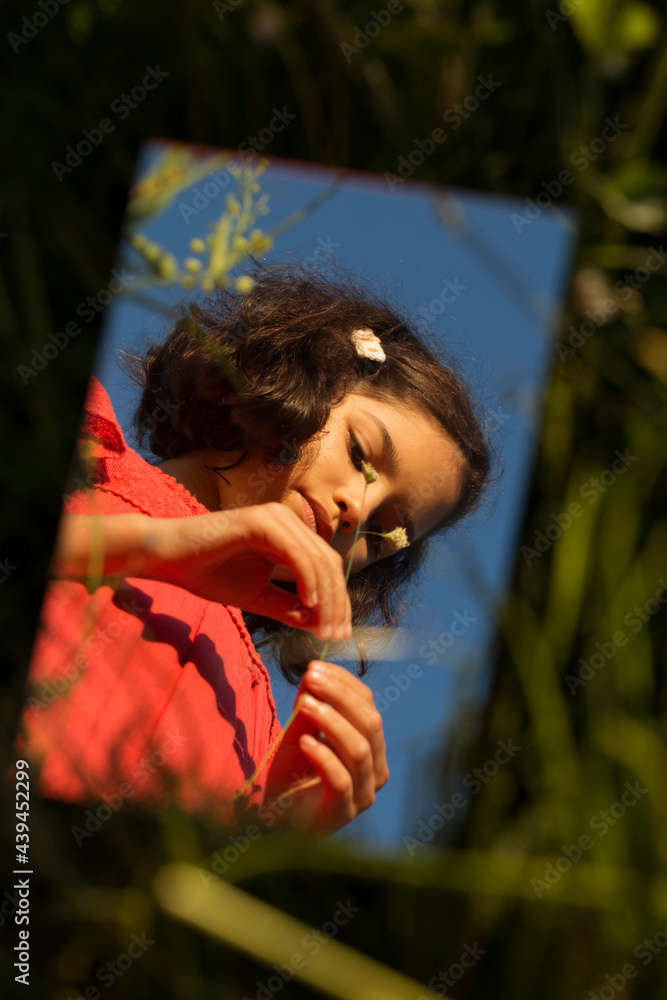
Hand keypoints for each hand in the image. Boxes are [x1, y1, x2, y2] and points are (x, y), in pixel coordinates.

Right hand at [146, 505, 351, 641]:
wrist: (168, 558)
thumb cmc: (208, 573)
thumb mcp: (257, 596)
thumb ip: (288, 606)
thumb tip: (319, 623)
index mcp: (289, 534)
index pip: (326, 567)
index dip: (337, 601)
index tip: (337, 634)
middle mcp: (287, 521)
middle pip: (329, 563)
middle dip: (337, 602)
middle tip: (337, 635)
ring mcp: (276, 518)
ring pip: (318, 559)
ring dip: (326, 597)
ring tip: (324, 628)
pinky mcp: (262, 522)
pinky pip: (296, 554)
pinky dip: (308, 580)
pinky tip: (309, 605)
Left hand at [263, 661, 388, 833]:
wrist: (270, 819)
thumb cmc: (289, 775)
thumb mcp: (299, 732)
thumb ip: (308, 708)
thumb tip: (312, 673)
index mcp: (371, 747)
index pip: (369, 706)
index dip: (344, 683)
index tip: (315, 666)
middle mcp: (375, 771)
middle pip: (370, 724)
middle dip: (340, 696)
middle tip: (311, 678)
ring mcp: (362, 796)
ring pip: (359, 750)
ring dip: (331, 721)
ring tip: (303, 704)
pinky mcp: (341, 814)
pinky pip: (341, 781)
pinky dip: (323, 757)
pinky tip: (304, 741)